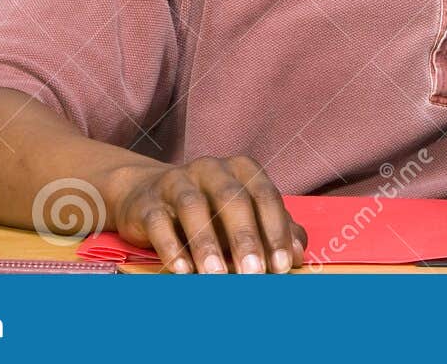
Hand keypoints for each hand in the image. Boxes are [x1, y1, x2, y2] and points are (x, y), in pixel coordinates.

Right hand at [104, 156, 306, 273]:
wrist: (148, 196)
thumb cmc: (210, 210)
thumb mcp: (245, 215)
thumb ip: (274, 229)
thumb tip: (298, 254)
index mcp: (242, 169)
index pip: (265, 196)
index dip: (275, 231)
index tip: (281, 267)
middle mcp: (212, 168)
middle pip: (232, 199)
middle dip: (244, 238)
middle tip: (253, 274)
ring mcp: (177, 181)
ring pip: (193, 207)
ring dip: (206, 243)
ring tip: (216, 276)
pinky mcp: (148, 201)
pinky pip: (159, 222)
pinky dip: (171, 247)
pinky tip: (182, 271)